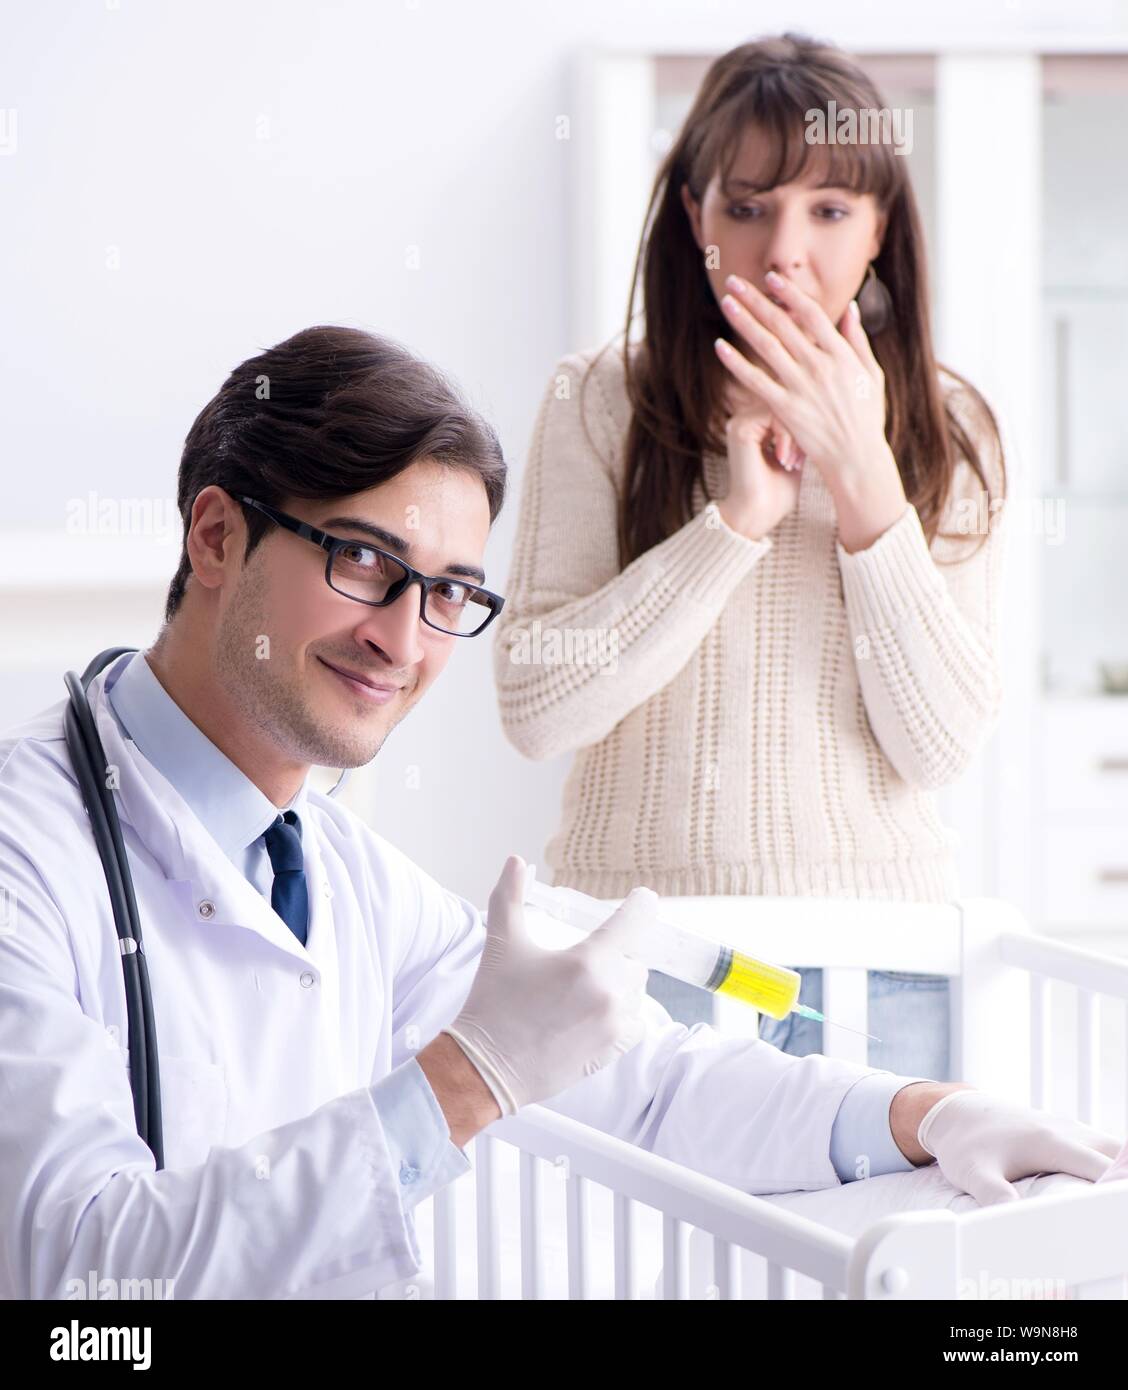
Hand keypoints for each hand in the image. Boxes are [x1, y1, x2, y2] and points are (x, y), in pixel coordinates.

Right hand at [443, 855, 653, 1115]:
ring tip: (589, 984)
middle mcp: (609, 992)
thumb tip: (515, 860)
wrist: (485, 1066)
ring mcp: (613, 1025)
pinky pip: (636, 1023)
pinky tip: (599, 1010)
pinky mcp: (611, 1051)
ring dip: (621, 982)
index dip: (641, 905)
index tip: (643, 898)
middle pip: (634, 959)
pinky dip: (624, 1012)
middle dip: (617, 952)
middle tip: (589, 954)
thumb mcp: (502, 943)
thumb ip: (510, 896)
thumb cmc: (493, 1002)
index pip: (634, 921)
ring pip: (636, 991)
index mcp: (587, 961)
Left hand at [714, 271, 894, 497]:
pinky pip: (756, 382)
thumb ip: (858, 340)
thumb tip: (849, 308)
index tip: (771, 279)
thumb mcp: (872, 375)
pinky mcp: (786, 409)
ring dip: (744, 322)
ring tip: (726, 302)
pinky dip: (737, 363)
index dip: (789, 295)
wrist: (857, 459)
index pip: (812, 315)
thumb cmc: (867, 419)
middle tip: (734, 281)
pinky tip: (720, 347)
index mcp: (842, 355)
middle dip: (757, 300)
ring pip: (767, 346)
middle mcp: (820, 366)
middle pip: (783, 324)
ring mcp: (801, 388)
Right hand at [715, 375, 803, 540]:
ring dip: (795, 434)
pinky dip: (785, 437)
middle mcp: (745, 418)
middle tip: (801, 460)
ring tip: (793, 462)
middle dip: (802, 429)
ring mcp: (740, 422)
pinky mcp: (740, 429)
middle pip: (786, 401)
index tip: (806, 456)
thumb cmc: (779, 493)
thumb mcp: (797, 455)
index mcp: (756, 423)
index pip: (789, 403)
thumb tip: (828, 413)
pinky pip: (773, 416)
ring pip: (782, 407)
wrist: (758, 515)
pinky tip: (785, 461)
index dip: (806, 423)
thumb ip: (803, 432)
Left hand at [917, 1090, 1122, 1205]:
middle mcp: (1069, 1132)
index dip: (1116, 1190)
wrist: (956, 1111)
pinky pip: (1103, 1149)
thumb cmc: (966, 1142)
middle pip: (1118, 1155)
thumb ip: (995, 1197)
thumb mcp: (973, 1173)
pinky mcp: (1068, 1134)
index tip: (1115, 1213)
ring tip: (1112, 1205)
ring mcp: (1071, 1130)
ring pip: (1113, 1149)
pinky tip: (1104, 1187)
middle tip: (1116, 1211)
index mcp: (1052, 1143)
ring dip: (1119, 1174)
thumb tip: (1017, 1227)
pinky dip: (1112, 1166)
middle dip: (1122, 1184)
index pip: (1104, 1168)